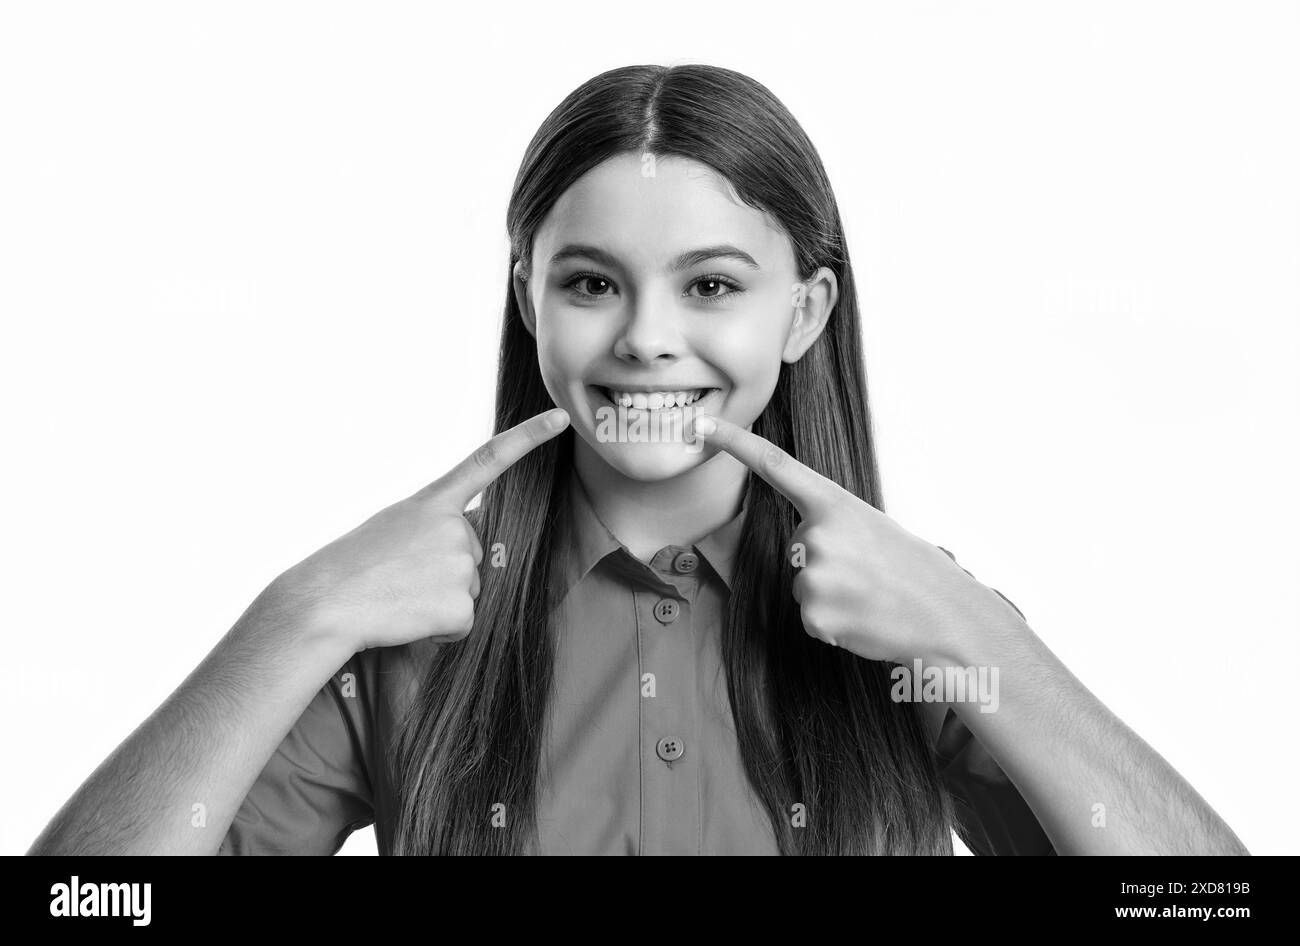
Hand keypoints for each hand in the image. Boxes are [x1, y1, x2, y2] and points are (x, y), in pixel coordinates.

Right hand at [271, 408, 569, 652]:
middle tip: (399, 578)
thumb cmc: (351, 568)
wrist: (325, 603)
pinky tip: (407, 617)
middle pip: (472, 556)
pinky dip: (439, 629)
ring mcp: (461, 563)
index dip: (528, 437)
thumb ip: (435, 529)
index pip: (488, 460)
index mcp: (433, 503)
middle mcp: (454, 527)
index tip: (560, 417)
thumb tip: (468, 562)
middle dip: (443, 573)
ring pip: (469, 590)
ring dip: (438, 602)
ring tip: (399, 596)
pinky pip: (463, 624)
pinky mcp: (462, 604)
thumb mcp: (393, 528)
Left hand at [692, 414, 1022, 665]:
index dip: (734, 442)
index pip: (775, 465)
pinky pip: (811, 618)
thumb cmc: (915, 573)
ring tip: (870, 598)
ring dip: (831, 597)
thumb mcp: (874, 530)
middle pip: (796, 549)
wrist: (947, 617)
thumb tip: (805, 547)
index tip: (701, 424)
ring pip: (802, 586)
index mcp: (835, 505)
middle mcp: (818, 533)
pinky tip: (864, 619)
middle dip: (825, 564)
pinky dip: (834, 623)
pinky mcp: (813, 613)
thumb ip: (832, 527)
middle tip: (869, 575)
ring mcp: (813, 573)